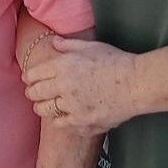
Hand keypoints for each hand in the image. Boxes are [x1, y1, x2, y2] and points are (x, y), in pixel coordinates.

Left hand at [22, 37, 143, 133]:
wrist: (138, 84)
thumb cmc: (117, 62)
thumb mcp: (92, 47)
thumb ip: (69, 45)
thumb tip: (53, 42)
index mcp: (63, 66)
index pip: (33, 74)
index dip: (28, 78)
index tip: (29, 80)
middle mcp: (63, 86)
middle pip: (35, 93)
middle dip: (32, 93)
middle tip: (35, 94)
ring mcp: (72, 106)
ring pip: (44, 110)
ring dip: (43, 108)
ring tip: (47, 106)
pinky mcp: (83, 122)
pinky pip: (61, 125)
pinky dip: (61, 121)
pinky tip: (65, 117)